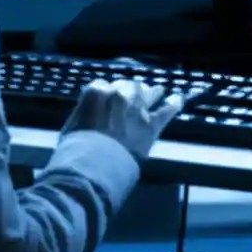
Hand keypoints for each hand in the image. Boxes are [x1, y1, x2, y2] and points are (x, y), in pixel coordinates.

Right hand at [61, 79, 183, 159]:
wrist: (96, 167)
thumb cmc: (76, 150)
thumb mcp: (72, 126)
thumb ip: (85, 113)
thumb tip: (90, 112)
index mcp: (96, 93)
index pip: (102, 85)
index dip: (105, 92)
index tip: (106, 97)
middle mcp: (119, 96)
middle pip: (127, 86)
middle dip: (129, 89)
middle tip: (132, 93)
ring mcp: (137, 109)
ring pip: (148, 93)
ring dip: (152, 92)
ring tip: (157, 90)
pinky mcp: (151, 125)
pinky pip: (166, 111)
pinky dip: (174, 104)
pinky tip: (178, 99)